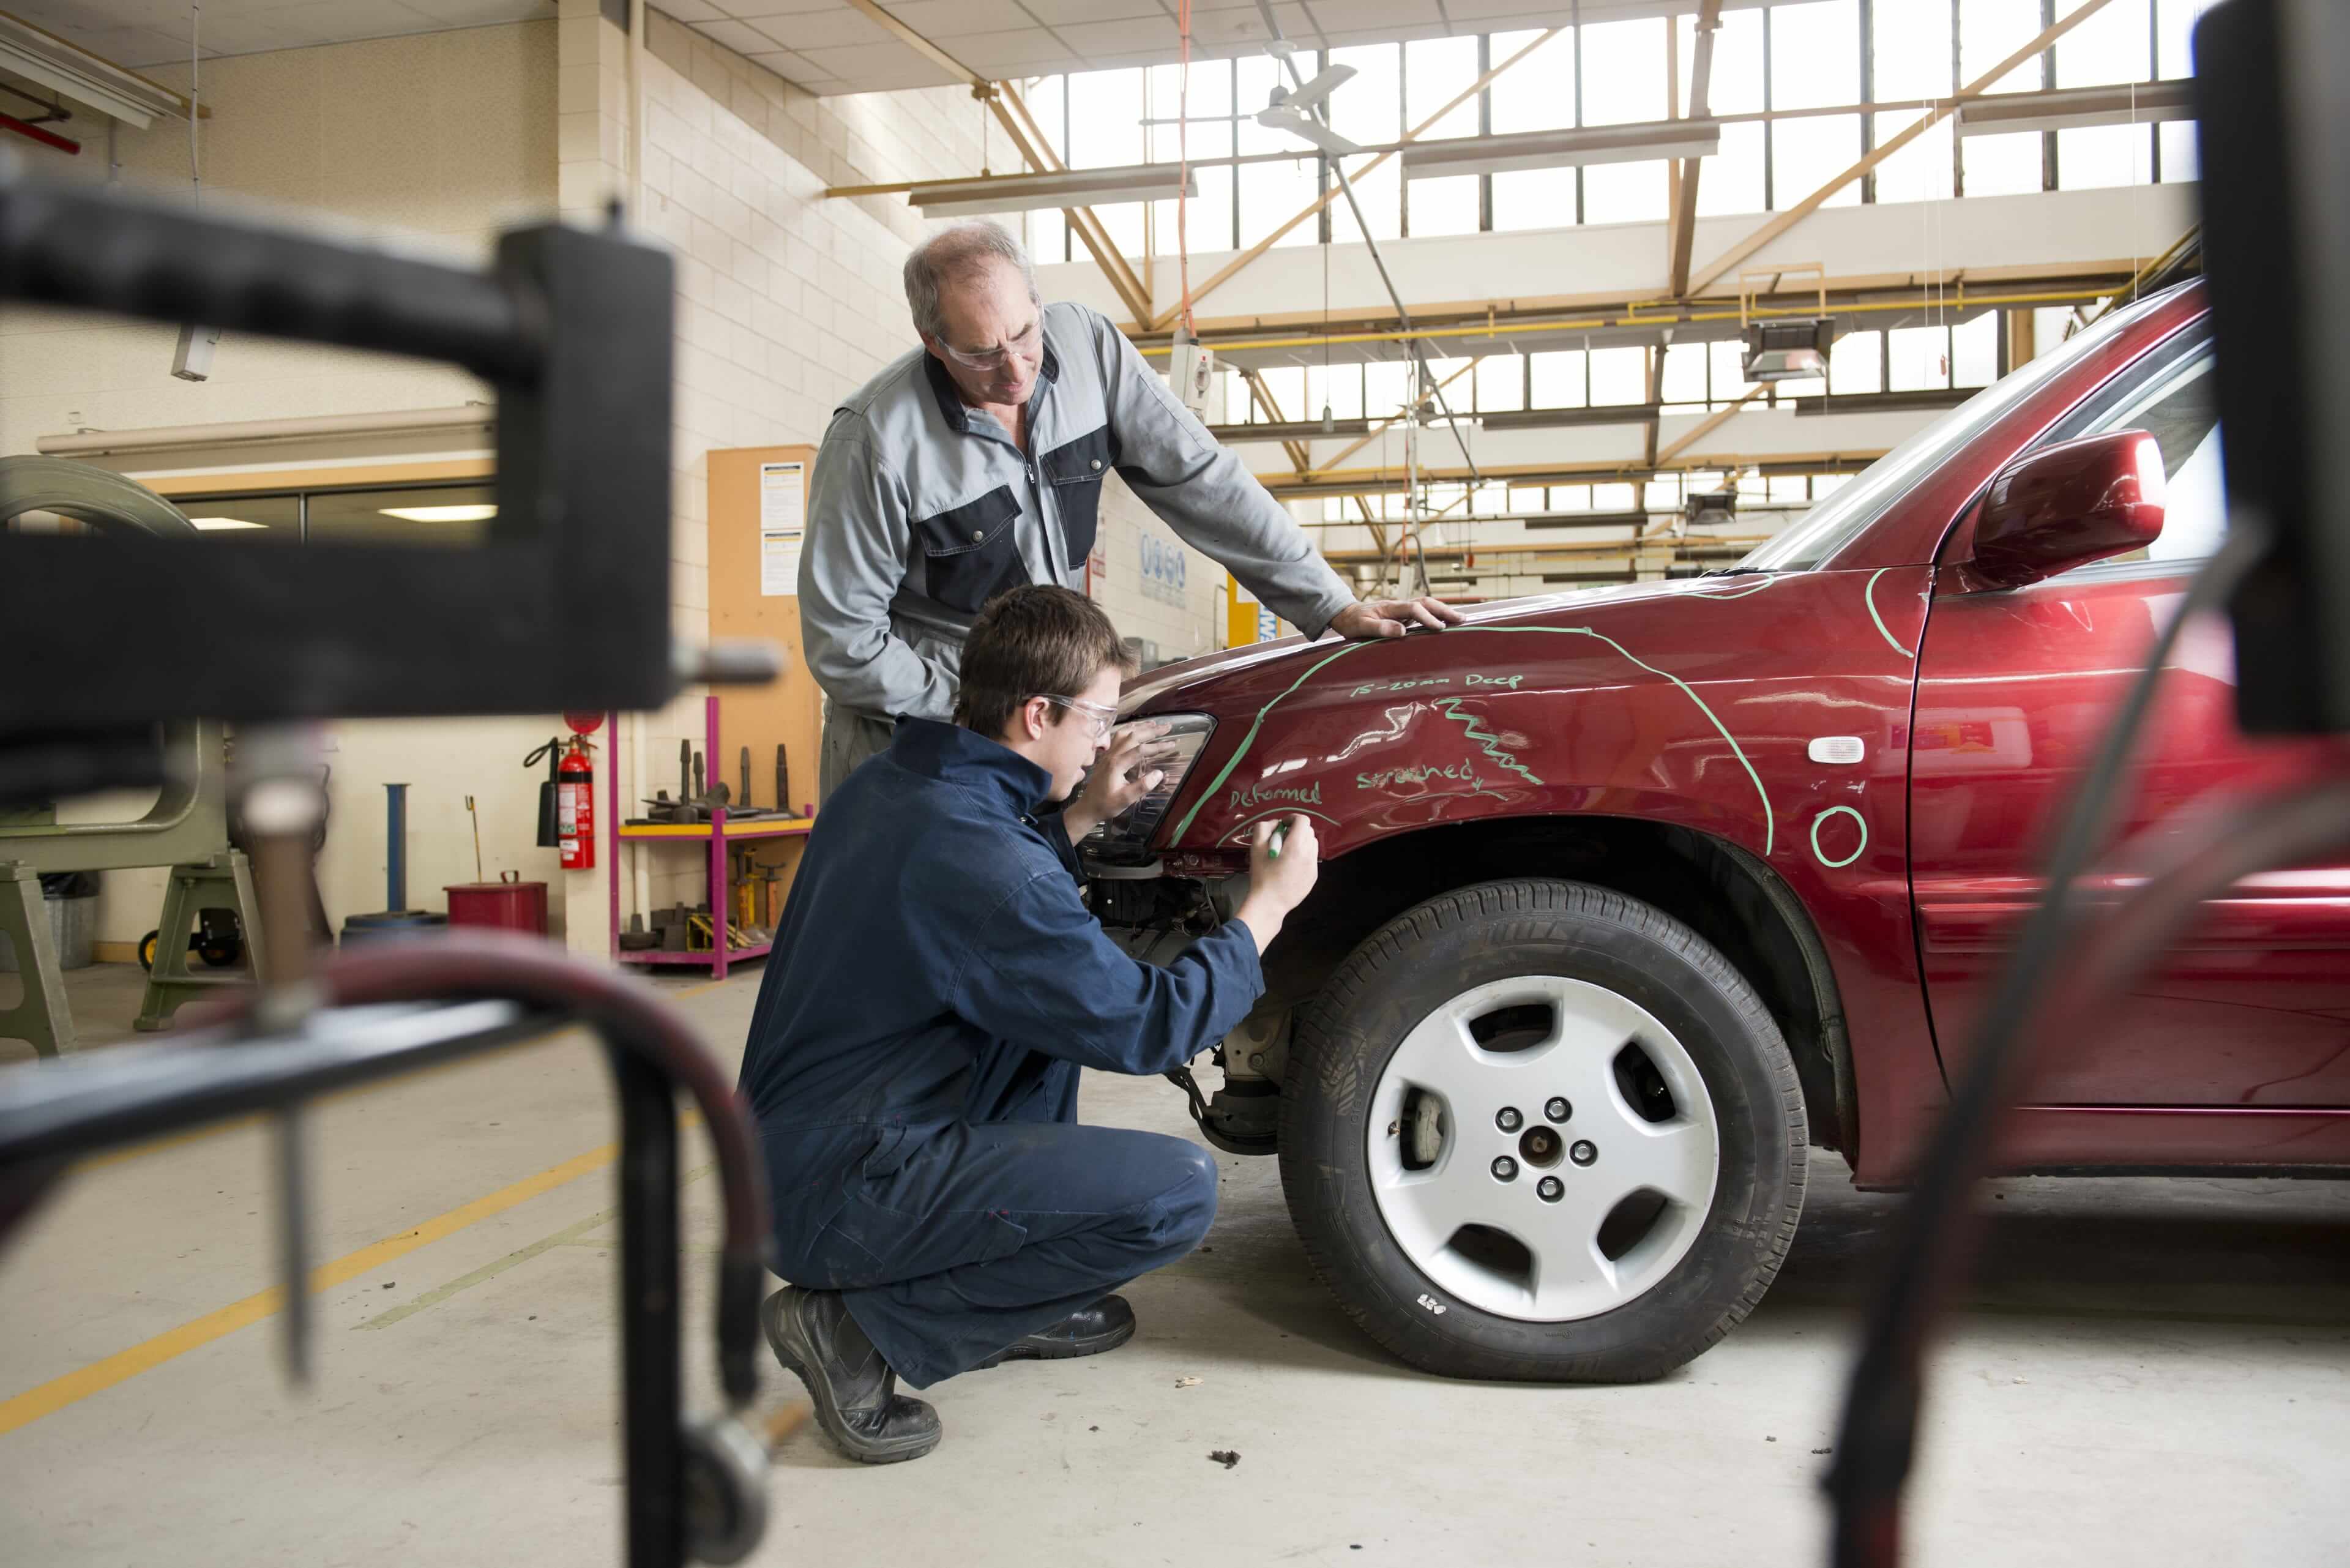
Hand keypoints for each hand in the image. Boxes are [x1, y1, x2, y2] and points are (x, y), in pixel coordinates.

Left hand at [1063, 721, 1168, 841]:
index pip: (1141, 750)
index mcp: (1117, 764)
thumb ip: (1142, 786)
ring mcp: (1108, 754)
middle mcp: (1112, 755)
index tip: (1172, 744)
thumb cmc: (1106, 805)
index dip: (1158, 746)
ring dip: (1140, 727)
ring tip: (1154, 724)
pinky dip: (1129, 730)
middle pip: (1133, 736)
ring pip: (1124, 733)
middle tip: (1167, 727)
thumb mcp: (1126, 799)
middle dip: (1152, 730)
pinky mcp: (1106, 756)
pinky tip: (1135, 729)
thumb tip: (1159, 773)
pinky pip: (1118, 737)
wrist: (1087, 807)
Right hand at [1235, 814, 1319, 952]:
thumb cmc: (1262, 875)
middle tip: (1282, 839)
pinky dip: (1303, 856)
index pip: (1303, 821)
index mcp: (1296, 845)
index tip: (1282, 825)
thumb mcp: (1256, 848)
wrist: (1270, 903)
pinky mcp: (1313, 877)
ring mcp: (1313, 866)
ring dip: (1301, 842)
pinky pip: (1311, 859)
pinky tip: (1290, 867)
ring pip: (1312, 845)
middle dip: (1296, 830)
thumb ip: (1263, 828)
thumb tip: (1275, 824)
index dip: (1292, 818)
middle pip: (1309, 831)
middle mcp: (1309, 854)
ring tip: (1287, 853)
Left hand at [1328, 596, 1463, 640]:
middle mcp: (1399, 606)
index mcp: (1390, 607)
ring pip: (1426, 606)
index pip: (1414, 609)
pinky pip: (1423, 613)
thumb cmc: (1352, 622)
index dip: (1428, 618)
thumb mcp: (1361, 627)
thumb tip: (1401, 631)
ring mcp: (1401, 610)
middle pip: (1426, 603)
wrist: (1346, 615)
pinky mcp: (1403, 616)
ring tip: (1459, 620)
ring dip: (1443, 611)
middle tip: (1461, 620)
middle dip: (1444, 610)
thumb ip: (1380, 628)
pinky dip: (1436, 615)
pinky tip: (1445, 623)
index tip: (1439, 628)